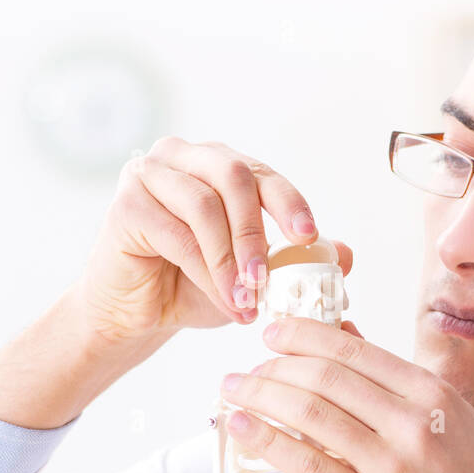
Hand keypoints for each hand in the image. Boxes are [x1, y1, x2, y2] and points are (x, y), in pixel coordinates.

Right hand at [78, 136, 351, 342]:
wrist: (134, 315)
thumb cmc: (191, 287)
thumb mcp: (251, 276)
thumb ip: (294, 262)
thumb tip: (347, 253)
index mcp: (216, 164)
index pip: (261, 173)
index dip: (288, 201)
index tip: (309, 236)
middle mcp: (182, 158)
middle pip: (234, 176)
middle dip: (257, 231)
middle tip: (268, 279)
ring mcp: (148, 175)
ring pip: (204, 205)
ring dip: (230, 258)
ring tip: (246, 299)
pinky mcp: (125, 204)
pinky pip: (176, 234)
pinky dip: (205, 271)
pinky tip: (221, 299)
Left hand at [217, 317, 473, 472]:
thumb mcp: (448, 419)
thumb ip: (393, 379)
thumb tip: (343, 334)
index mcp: (433, 395)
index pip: (354, 352)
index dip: (304, 337)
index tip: (272, 333)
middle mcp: (413, 424)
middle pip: (326, 378)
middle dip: (274, 367)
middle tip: (247, 369)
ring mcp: (392, 466)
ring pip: (310, 415)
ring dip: (262, 397)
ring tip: (234, 391)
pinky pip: (308, 464)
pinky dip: (267, 441)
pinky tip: (241, 428)